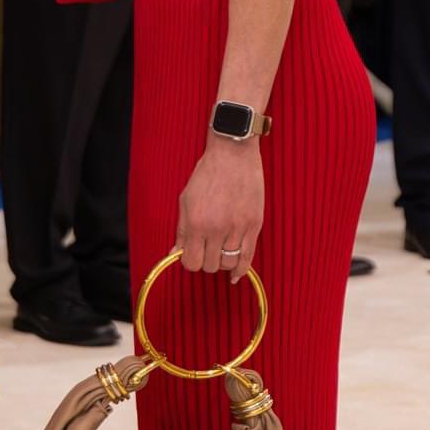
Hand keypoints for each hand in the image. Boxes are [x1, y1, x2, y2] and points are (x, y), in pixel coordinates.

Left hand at [176, 141, 264, 278]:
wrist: (233, 154)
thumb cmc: (207, 174)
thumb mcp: (186, 200)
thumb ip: (182, 230)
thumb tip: (175, 253)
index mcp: (197, 223)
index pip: (191, 262)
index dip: (189, 262)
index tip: (191, 255)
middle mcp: (217, 229)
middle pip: (210, 265)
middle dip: (205, 261)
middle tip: (206, 250)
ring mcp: (238, 228)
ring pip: (228, 264)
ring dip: (222, 262)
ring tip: (219, 251)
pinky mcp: (254, 225)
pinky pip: (248, 257)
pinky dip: (241, 270)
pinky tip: (235, 275)